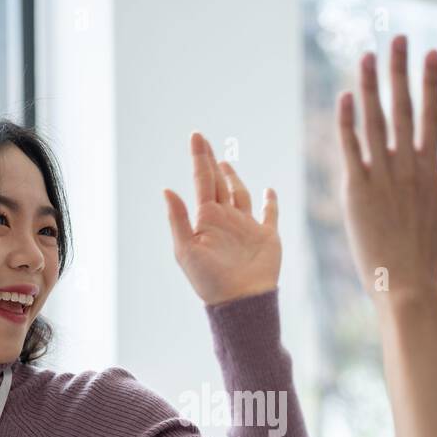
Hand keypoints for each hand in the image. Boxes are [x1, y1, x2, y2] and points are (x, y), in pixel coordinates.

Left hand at [163, 132, 280, 305]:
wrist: (239, 300)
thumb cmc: (209, 279)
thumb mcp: (186, 249)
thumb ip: (178, 219)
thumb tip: (166, 188)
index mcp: (205, 219)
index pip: (201, 181)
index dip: (199, 158)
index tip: (196, 136)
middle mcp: (225, 219)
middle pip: (217, 183)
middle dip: (211, 162)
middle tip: (204, 140)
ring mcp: (246, 226)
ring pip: (239, 195)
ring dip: (233, 178)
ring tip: (225, 164)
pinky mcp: (267, 236)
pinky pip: (269, 214)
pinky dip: (269, 203)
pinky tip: (267, 192)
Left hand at [336, 35, 436, 301]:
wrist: (405, 284)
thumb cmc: (430, 255)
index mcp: (430, 170)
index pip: (432, 115)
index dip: (432, 82)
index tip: (432, 54)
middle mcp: (407, 167)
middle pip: (404, 108)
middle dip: (400, 71)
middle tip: (398, 39)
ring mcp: (382, 177)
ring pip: (375, 122)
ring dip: (370, 86)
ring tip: (366, 56)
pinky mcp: (357, 191)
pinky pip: (351, 149)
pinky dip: (347, 122)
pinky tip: (344, 97)